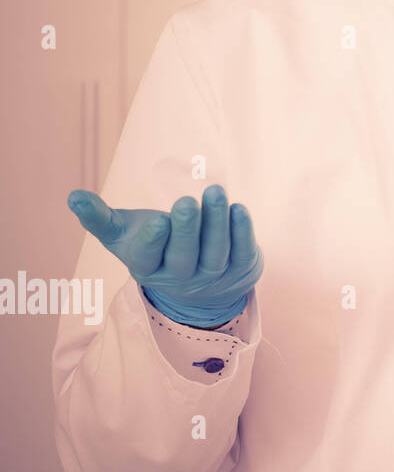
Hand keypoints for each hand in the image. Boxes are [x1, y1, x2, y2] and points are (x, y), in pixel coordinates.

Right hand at [68, 184, 261, 327]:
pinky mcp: (240, 269)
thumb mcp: (125, 235)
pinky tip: (238, 208)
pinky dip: (242, 231)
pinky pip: (242, 252)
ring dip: (217, 222)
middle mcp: (180, 277)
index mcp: (147, 267)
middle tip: (187, 201)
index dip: (153, 241)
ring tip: (215, 192)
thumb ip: (99, 217)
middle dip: (186, 229)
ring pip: (216, 252)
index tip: (158, 221)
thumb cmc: (155, 246)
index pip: (148, 258)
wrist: (199, 278)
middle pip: (184, 256)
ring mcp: (212, 277)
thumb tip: (72, 196)